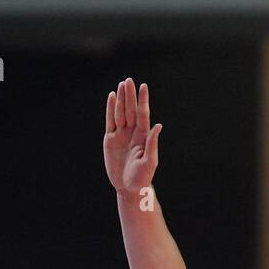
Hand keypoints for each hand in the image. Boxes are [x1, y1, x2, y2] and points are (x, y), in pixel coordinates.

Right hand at [103, 77, 161, 195]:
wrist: (128, 188)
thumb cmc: (142, 177)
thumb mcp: (149, 161)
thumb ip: (152, 143)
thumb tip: (158, 126)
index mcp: (143, 136)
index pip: (142, 114)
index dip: (142, 100)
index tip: (144, 87)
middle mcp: (132, 132)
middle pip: (130, 110)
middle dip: (130, 96)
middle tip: (129, 80)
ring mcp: (121, 135)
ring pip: (120, 113)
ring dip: (120, 99)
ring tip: (121, 85)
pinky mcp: (110, 140)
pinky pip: (110, 121)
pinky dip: (110, 109)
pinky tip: (111, 98)